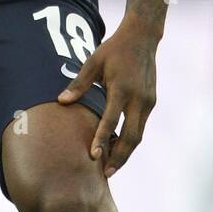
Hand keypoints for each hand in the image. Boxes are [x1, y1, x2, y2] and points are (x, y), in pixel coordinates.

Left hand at [57, 17, 158, 176]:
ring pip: (139, 135)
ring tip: (112, 166)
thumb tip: (61, 102)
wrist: (142, 38)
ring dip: (126, 152)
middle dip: (119, 157)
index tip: (94, 156)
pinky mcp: (151, 102)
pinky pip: (141, 126)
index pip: (111, 120)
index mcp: (122, 88)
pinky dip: (130, 140)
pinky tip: (118, 148)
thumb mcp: (93, 62)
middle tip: (106, 173)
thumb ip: (79, 84)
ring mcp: (148, 101)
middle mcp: (138, 98)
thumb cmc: (113, 49)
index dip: (102, 139)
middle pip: (131, 136)